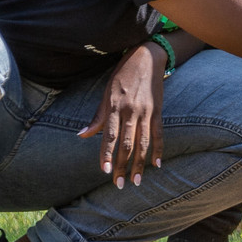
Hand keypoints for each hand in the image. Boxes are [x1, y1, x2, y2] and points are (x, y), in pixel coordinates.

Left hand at [79, 42, 165, 186]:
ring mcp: (146, 111)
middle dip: (123, 165)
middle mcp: (131, 110)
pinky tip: (156, 164)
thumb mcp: (106, 93)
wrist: (146, 57)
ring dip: (140, 163)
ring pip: (143, 142)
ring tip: (136, 180)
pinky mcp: (158, 110)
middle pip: (127, 143)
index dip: (107, 154)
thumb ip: (97, 117)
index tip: (105, 171)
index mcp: (114, 106)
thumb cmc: (122, 75)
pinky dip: (158, 149)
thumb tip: (82, 135)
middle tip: (120, 184)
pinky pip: (159, 133)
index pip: (110, 135)